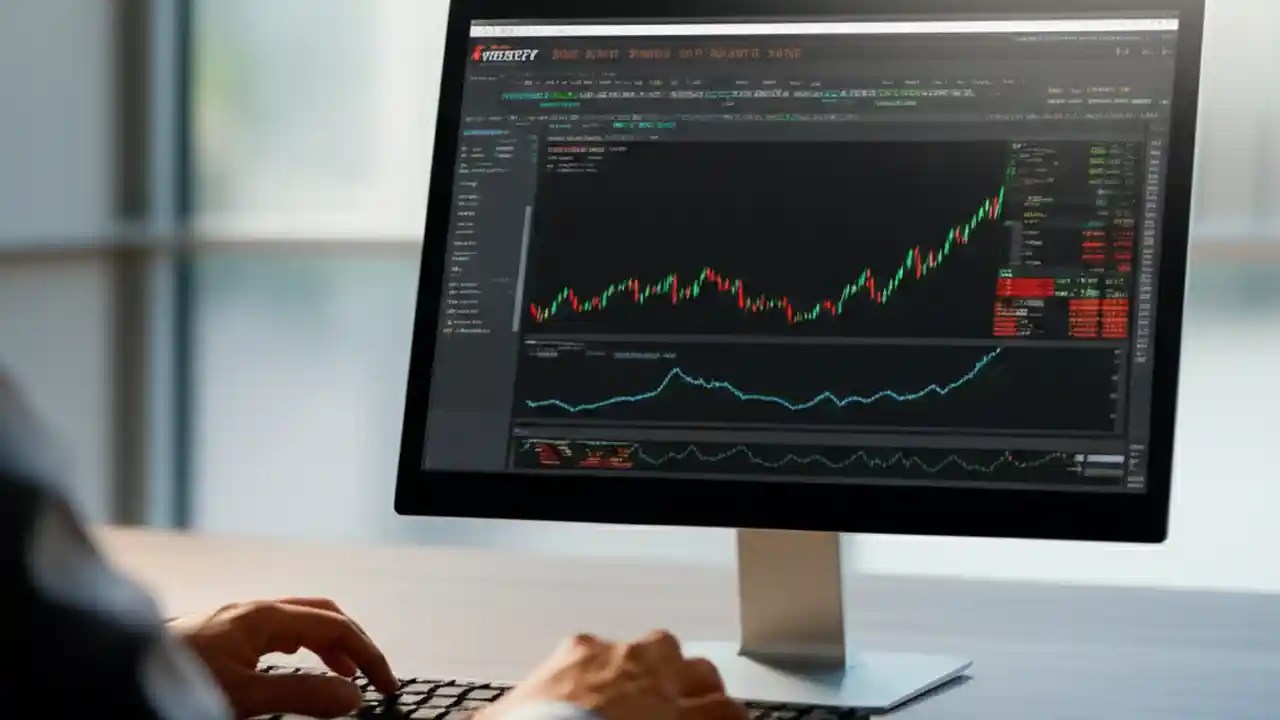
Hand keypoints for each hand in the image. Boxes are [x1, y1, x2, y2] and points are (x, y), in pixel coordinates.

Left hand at [168, 597, 398, 718]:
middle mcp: (250, 611)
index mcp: (262, 616)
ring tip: (344, 675)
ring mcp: (234, 620)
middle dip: (353, 642)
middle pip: (321, 614)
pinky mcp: (220, 635)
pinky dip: (302, 649)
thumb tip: (350, 697)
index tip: (386, 683)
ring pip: (298, 622)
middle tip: (373, 676)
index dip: (367, 653)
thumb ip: (301, 696)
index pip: (334, 624)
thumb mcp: (244, 697)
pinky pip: (276, 633)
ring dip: (328, 645)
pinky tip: (298, 667)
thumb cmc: (169, 679)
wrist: (109, 678)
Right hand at [478, 631, 745, 719]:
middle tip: (664, 700)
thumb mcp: (500, 717)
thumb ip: (501, 713)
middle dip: (665, 672)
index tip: (608, 698)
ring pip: (702, 676)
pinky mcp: (693, 715)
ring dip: (705, 697)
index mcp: (579, 655)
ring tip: (705, 715)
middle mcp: (627, 660)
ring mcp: (664, 685)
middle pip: (661, 649)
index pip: (600, 650)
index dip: (610, 674)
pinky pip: (728, 713)